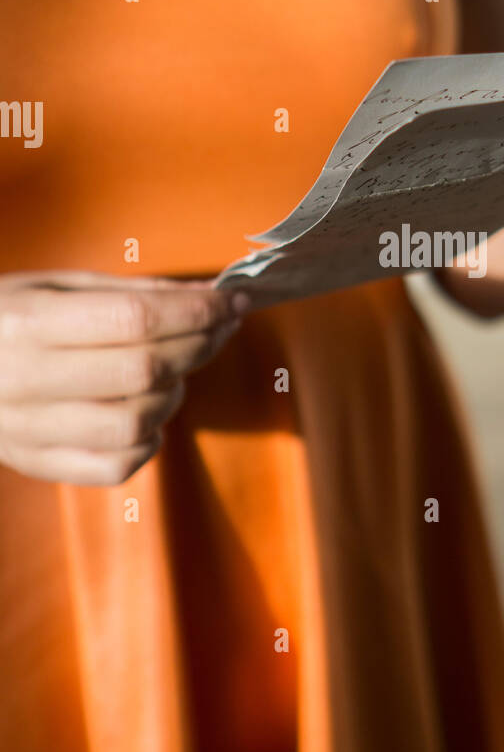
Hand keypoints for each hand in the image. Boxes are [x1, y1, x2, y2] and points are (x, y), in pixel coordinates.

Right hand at [0, 272, 248, 484]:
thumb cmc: (3, 318)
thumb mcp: (53, 286)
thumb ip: (130, 293)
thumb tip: (207, 298)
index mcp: (28, 322)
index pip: (134, 320)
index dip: (196, 312)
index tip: (233, 301)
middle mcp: (25, 378)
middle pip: (144, 371)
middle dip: (199, 345)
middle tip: (221, 327)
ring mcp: (28, 429)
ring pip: (137, 422)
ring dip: (175, 394)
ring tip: (175, 370)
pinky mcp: (35, 464)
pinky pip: (116, 466)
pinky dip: (149, 441)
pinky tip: (147, 415)